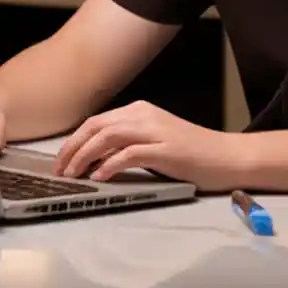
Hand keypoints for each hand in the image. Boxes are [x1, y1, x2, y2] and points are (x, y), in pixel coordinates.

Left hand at [53, 100, 243, 190]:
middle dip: (72, 148)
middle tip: (60, 170)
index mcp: (139, 111)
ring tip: (73, 174)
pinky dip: (110, 165)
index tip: (61, 160)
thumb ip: (127, 143)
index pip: (96, 122)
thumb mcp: (154, 140)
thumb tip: (94, 158)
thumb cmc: (191, 152)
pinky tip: (100, 177)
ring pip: (107, 137)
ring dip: (85, 156)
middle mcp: (144, 115)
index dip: (74, 140)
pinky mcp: (165, 149)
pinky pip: (129, 154)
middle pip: (96, 127)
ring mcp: (155, 131)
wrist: (227, 156)